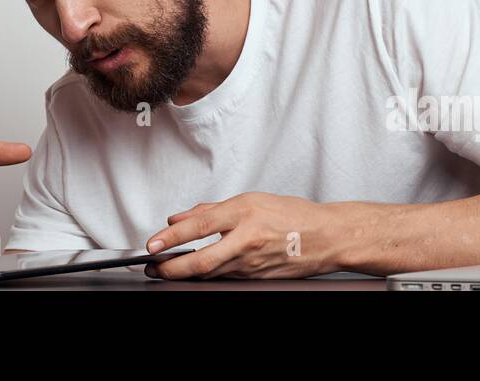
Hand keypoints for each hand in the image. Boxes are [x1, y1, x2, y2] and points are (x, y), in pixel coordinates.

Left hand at [142, 192, 341, 278]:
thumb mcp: (250, 200)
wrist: (326, 238)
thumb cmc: (293, 216)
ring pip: (210, 273)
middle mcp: (247, 240)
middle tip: (152, 268)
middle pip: (201, 261)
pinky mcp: (257, 279)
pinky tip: (196, 272)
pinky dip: (208, 276)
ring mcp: (252, 263)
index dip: (172, 236)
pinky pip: (226, 277)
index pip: (199, 225)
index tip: (153, 244)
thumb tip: (180, 217)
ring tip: (167, 270)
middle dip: (171, 269)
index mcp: (244, 213)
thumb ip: (211, 210)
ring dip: (185, 274)